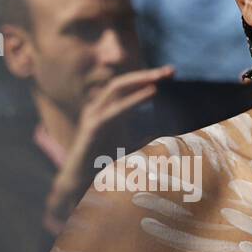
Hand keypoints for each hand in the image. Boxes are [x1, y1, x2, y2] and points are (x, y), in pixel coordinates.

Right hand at [45, 66, 174, 226]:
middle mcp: (98, 107)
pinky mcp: (93, 127)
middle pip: (122, 82)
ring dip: (141, 80)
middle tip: (170, 70)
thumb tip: (164, 133)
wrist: (80, 180)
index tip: (171, 74)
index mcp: (106, 108)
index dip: (147, 77)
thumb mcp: (130, 144)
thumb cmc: (104, 162)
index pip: (127, 86)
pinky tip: (151, 93)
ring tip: (161, 78)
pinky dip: (135, 99)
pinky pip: (116, 109)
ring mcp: (93, 115)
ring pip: (116, 88)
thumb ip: (144, 136)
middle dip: (147, 74)